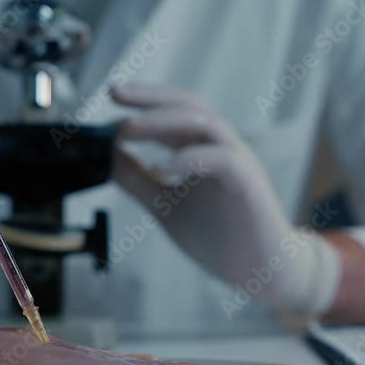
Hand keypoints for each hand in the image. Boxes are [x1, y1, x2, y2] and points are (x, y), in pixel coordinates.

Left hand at [110, 84, 341, 315]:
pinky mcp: (248, 184)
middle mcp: (220, 147)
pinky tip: (160, 171)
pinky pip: (222, 159)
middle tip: (113, 93)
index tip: (107, 102)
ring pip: (204, 123)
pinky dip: (188, 160)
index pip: (172, 111)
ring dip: (162, 122)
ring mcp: (237, 162)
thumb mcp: (164, 204)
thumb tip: (104, 156)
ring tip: (127, 130)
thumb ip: (136, 179)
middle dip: (149, 97)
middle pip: (188, 105)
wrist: (259, 271)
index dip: (141, 102)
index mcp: (201, 148)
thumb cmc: (218, 236)